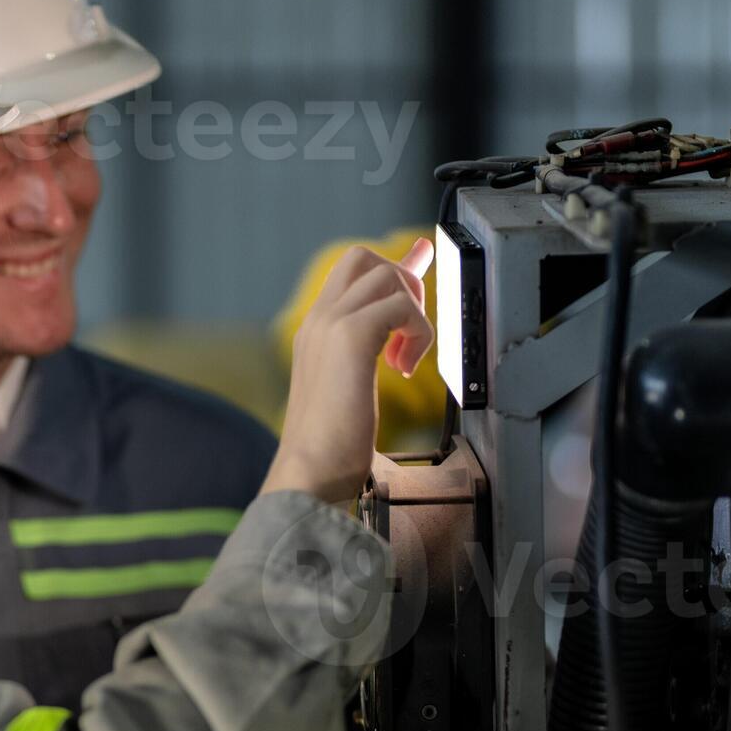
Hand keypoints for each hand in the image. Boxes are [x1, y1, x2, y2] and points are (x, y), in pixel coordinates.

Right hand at [264, 239, 437, 504]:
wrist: (308, 472)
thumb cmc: (329, 448)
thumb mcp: (350, 391)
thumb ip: (369, 359)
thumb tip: (395, 351)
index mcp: (315, 332)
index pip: (351, 275)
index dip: (393, 266)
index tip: (421, 257)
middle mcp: (318, 320)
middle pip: (363, 258)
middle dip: (402, 283)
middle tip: (410, 332)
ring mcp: (330, 324)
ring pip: (385, 275)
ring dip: (412, 312)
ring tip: (404, 359)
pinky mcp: (349, 337)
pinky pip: (400, 306)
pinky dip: (417, 333)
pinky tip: (404, 370)